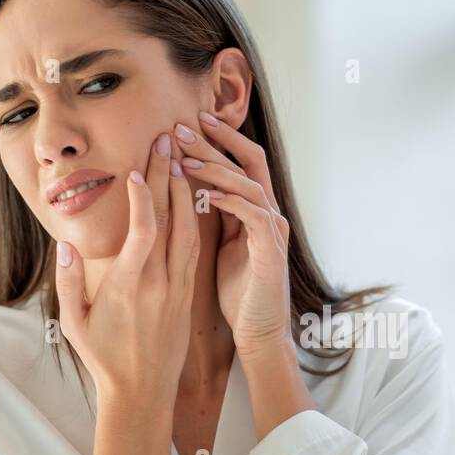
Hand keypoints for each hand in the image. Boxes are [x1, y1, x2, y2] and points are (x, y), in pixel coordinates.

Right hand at [55, 133, 199, 402]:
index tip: (138, 169)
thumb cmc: (104, 358)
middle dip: (170, 176)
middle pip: (171, 219)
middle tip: (168, 139)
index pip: (144, 231)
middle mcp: (160, 282)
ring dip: (186, 191)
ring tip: (182, 158)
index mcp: (130, 286)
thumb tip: (66, 243)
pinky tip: (193, 197)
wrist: (143, 393)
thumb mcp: (74, 323)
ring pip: (189, 231)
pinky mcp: (188, 294)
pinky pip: (195, 249)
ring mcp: (178, 288)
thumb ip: (69, 281)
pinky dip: (195, 219)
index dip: (144, 197)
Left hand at [173, 113, 291, 360]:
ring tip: (187, 157)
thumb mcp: (223, 246)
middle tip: (181, 126)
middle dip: (215, 142)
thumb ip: (217, 216)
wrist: (260, 332)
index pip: (243, 162)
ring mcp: (274, 232)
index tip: (190, 122)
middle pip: (249, 163)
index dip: (220, 140)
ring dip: (218, 169)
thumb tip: (191, 188)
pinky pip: (255, 216)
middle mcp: (270, 215)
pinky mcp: (272, 253)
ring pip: (250, 185)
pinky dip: (233, 202)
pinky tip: (209, 195)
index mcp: (257, 212)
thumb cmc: (240, 292)